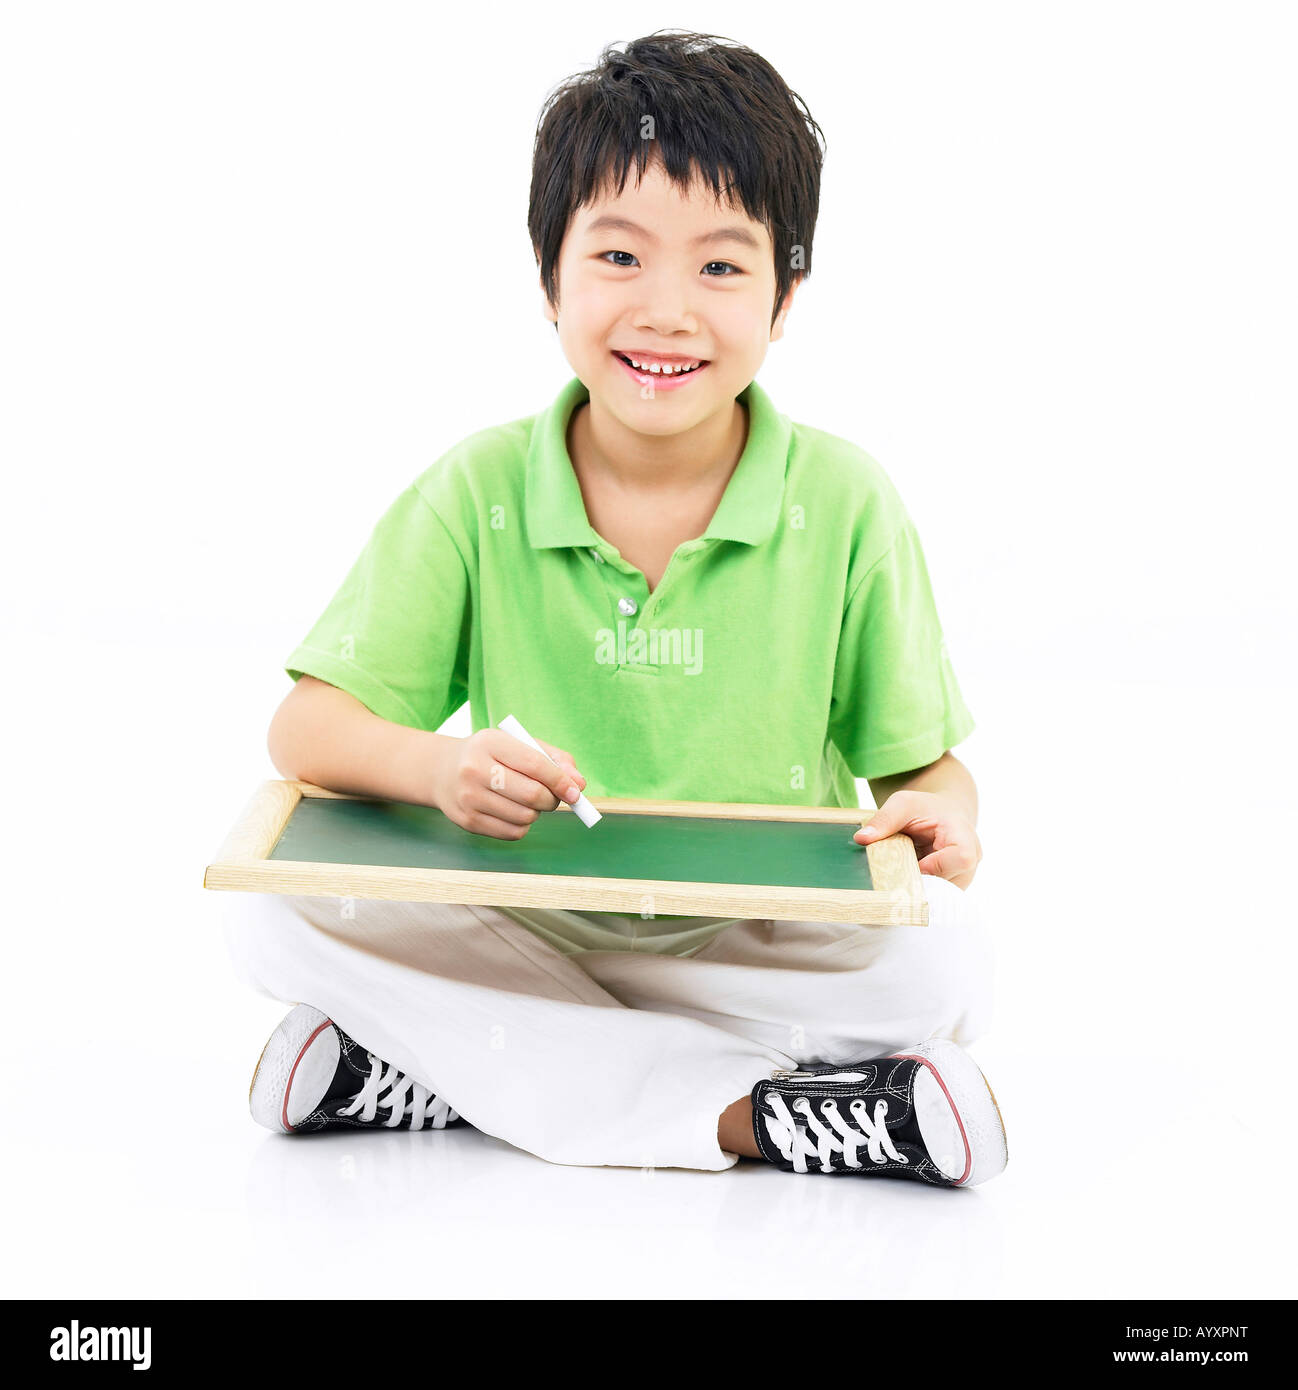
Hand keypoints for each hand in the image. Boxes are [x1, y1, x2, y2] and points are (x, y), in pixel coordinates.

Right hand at [433, 728, 586, 839]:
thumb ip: (554, 760)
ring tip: (527, 800)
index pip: (534, 764)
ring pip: (525, 817)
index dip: (560, 780)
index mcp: (490, 743)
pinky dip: (523, 825)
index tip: (576, 791)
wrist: (443, 771)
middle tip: (553, 796)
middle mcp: (474, 770)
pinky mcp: (467, 821)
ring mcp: (468, 797)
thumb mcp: (519, 745)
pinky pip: (513, 832)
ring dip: (536, 812)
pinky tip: (514, 811)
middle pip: (531, 794)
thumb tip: (579, 785)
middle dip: (552, 799)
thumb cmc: (492, 756)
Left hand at [853, 790, 981, 889]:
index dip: (936, 866)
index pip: (962, 858)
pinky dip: (916, 893)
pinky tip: (903, 883)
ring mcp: (962, 879)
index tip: (915, 863)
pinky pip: (935, 899)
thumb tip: (861, 839)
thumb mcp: (903, 804)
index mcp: (964, 836)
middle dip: (919, 883)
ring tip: (899, 878)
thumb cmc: (925, 808)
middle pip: (948, 883)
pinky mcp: (950, 889)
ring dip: (916, 889)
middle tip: (896, 876)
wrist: (941, 815)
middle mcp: (970, 862)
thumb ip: (884, 819)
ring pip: (941, 896)